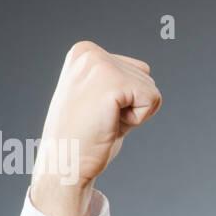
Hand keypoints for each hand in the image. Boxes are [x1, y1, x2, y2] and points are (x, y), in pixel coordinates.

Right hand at [31, 40, 161, 188]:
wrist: (64, 164)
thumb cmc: (83, 137)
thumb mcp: (98, 96)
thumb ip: (117, 78)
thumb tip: (145, 69)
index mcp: (84, 52)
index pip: (137, 69)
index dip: (127, 99)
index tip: (99, 110)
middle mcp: (90, 52)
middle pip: (147, 77)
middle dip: (132, 105)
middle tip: (101, 119)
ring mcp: (100, 64)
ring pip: (151, 89)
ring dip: (135, 113)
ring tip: (104, 121)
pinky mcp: (112, 82)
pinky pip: (151, 99)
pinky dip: (138, 119)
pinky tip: (110, 123)